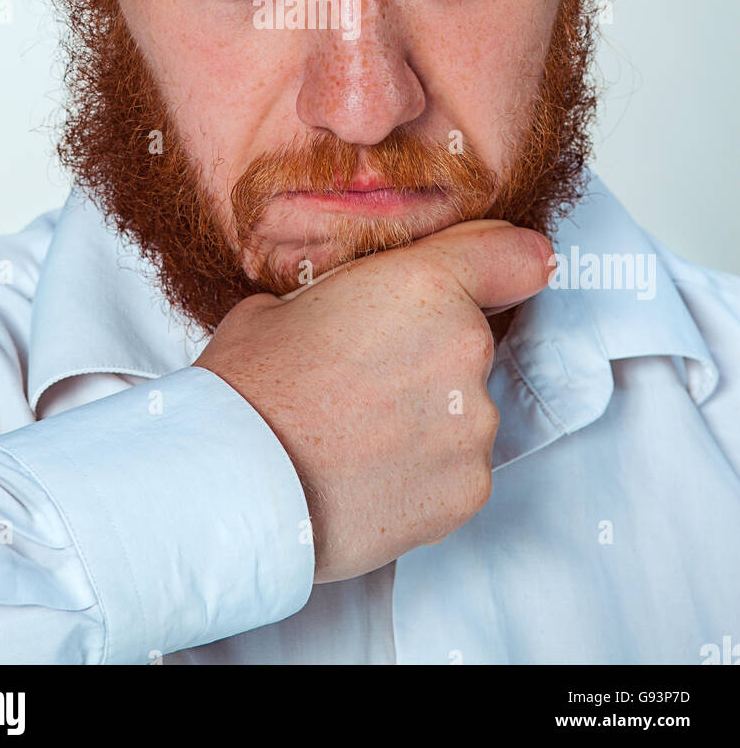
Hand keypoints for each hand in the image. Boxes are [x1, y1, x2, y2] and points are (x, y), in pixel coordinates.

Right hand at [194, 218, 551, 581]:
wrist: (234, 482)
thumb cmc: (250, 385)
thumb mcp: (293, 299)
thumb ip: (359, 293)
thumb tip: (365, 307)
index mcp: (426, 284)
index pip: (514, 256)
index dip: (508, 264)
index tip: (507, 276)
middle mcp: (465, 349)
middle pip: (471, 343)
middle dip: (429, 357)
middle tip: (363, 381)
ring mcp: (472, 426)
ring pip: (463, 412)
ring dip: (425, 419)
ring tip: (355, 438)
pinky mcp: (468, 491)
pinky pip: (457, 470)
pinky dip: (423, 473)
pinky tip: (368, 475)